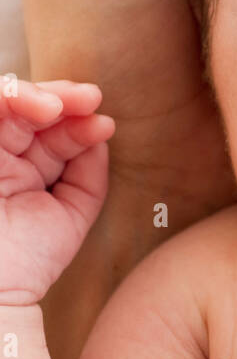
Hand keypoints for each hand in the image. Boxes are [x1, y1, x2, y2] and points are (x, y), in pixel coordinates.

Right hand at [0, 80, 113, 304]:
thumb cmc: (28, 262)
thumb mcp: (72, 212)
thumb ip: (88, 173)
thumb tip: (99, 133)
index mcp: (28, 174)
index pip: (56, 136)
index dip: (80, 124)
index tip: (105, 124)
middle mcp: (6, 161)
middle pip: (35, 114)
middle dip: (67, 100)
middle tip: (92, 98)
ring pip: (10, 106)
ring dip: (44, 95)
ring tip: (71, 102)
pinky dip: (14, 99)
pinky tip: (45, 107)